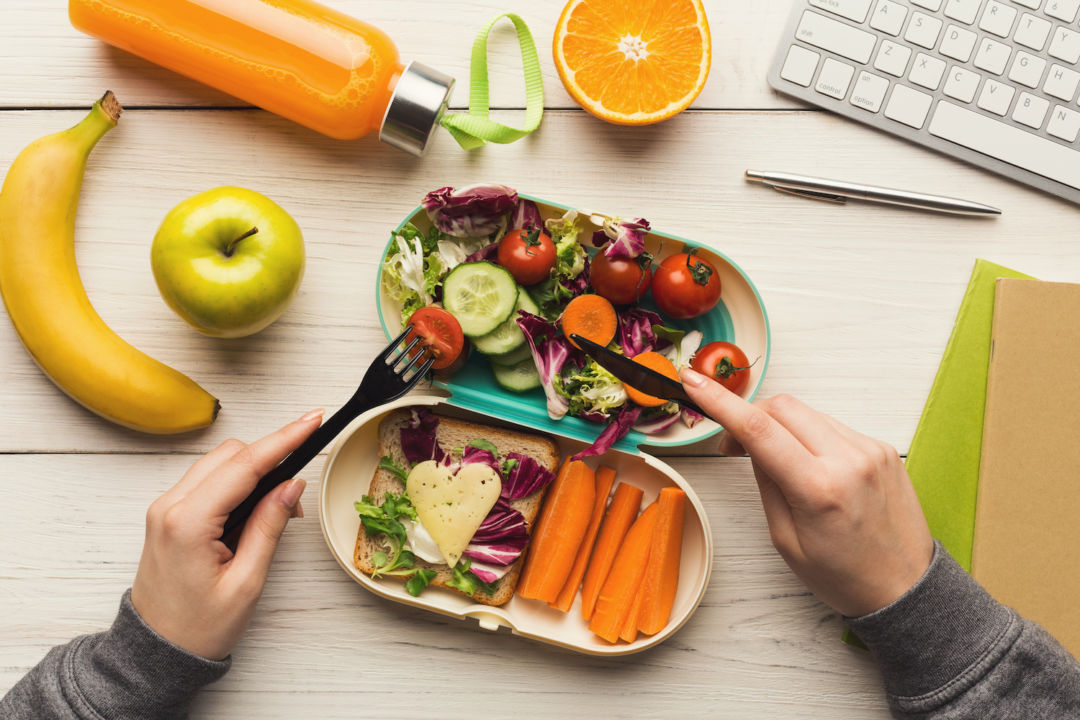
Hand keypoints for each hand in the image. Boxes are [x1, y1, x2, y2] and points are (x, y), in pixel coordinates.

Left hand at [130, 409, 323, 659]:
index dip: (284, 439)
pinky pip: (207, 479)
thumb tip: (292, 485)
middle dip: (271, 459)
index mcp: (188, 522)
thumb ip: (269, 525)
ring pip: (219, 462)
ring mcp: (164, 508)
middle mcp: (170, 506)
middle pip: (231, 454)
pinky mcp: (168, 514)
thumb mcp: (247, 581)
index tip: (313, 420)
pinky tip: (254, 509)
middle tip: (297, 497)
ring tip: (278, 510)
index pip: (245, 465)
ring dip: (254, 471)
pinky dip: (236, 483)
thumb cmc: (199, 627)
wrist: (157, 651)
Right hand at [681, 369, 932, 617]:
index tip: (692, 382)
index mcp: (819, 489)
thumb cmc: (843, 576)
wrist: (906, 588)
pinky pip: (832, 426)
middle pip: (782, 407)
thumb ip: (766, 483)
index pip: (759, 429)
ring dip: (780, 426)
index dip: (719, 401)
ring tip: (775, 460)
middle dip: (750, 414)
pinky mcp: (883, 449)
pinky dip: (809, 436)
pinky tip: (809, 465)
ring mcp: (870, 450)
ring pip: (807, 412)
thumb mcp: (786, 540)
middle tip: (732, 445)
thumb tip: (751, 443)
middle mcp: (849, 460)